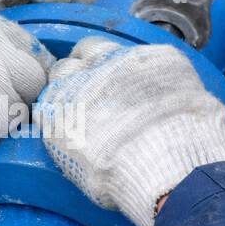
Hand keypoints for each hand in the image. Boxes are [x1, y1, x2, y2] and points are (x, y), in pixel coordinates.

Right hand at [35, 38, 224, 225]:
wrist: (164, 162)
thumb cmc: (118, 176)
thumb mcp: (80, 168)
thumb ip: (74, 141)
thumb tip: (82, 138)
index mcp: (63, 98)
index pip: (58, 77)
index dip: (71, 87)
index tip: (81, 97)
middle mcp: (88, 70)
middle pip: (84, 52)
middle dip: (91, 64)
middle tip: (106, 84)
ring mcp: (126, 59)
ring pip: (116, 49)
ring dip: (120, 64)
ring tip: (136, 87)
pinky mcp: (161, 57)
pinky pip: (154, 58)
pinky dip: (156, 72)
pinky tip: (166, 91)